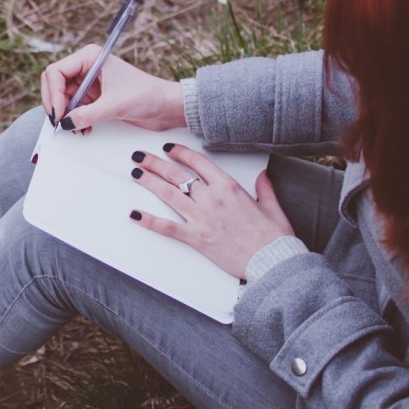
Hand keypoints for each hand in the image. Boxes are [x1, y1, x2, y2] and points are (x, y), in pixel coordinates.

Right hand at [40, 44, 185, 130]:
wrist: (166, 107)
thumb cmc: (147, 95)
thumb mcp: (114, 105)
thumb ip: (86, 114)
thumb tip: (65, 123)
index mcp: (90, 57)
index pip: (56, 72)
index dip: (54, 94)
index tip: (59, 113)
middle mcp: (86, 67)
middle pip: (55, 85)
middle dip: (57, 105)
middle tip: (61, 122)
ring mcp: (88, 83)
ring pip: (62, 99)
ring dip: (66, 116)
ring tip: (77, 127)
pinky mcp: (93, 97)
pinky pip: (73, 108)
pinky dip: (75, 120)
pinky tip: (84, 128)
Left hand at [128, 144, 293, 279]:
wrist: (272, 260)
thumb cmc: (274, 237)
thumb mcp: (272, 207)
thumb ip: (264, 188)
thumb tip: (262, 175)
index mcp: (229, 187)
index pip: (199, 162)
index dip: (181, 153)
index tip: (169, 148)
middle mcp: (211, 199)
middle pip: (177, 175)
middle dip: (156, 163)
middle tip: (140, 156)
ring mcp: (201, 218)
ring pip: (169, 194)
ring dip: (149, 182)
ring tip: (136, 173)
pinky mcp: (196, 237)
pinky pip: (168, 227)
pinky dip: (149, 220)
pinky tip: (135, 214)